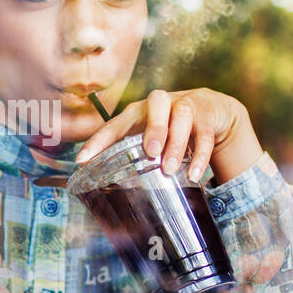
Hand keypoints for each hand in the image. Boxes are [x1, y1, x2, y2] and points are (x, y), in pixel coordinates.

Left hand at [75, 88, 263, 184]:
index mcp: (137, 112)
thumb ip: (130, 155)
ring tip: (169, 169)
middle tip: (150, 153)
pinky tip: (194, 175)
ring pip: (181, 117)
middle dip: (153, 128)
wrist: (211, 109)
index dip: (98, 141)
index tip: (82, 161)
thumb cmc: (169, 126)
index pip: (114, 124)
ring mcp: (185, 106)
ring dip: (175, 143)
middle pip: (155, 104)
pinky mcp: (206, 116)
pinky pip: (204, 134)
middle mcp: (160, 104)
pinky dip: (199, 156)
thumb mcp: (148, 137)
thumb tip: (104, 189)